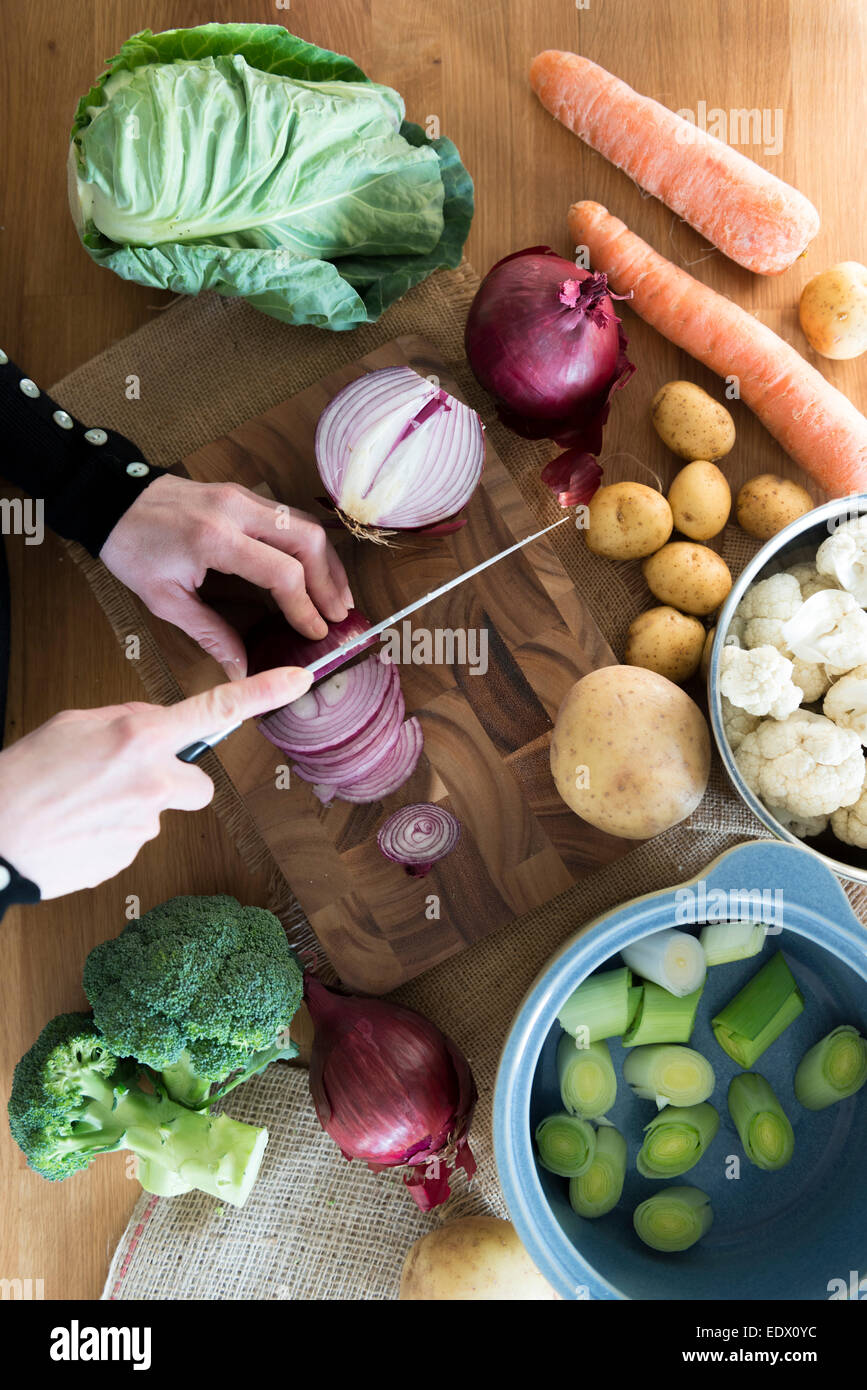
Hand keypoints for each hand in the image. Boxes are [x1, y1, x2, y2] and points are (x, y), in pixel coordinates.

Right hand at [0, 667, 310, 898]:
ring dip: (133, 807)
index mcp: (139, 736)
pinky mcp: (130, 859)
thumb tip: (156, 725)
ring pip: (159, 811)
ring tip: (83, 804)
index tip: (300, 678)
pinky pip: (135, 840)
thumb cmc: (24, 775)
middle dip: (172, 780)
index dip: (263, 692)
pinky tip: (80, 828)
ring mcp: (145, 826)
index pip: (215, 709)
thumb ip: (127, 720)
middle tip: (124, 778)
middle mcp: (152, 781)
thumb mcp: (75, 723)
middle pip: (197, 782)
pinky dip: (112, 834)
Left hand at [100, 475, 352, 676]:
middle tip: (339, 615)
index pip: (281, 573)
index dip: (304, 606)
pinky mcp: (242, 494)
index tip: (316, 633)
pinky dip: (310, 544)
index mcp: (215, 540)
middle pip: (306, 540)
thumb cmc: (131, 549)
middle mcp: (236, 512)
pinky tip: (317, 567)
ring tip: (338, 595)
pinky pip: (289, 516)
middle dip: (330, 581)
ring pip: (304, 523)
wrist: (110, 498)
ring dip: (327, 561)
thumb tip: (241, 669)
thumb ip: (209, 633)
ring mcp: (241, 497)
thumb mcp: (164, 599)